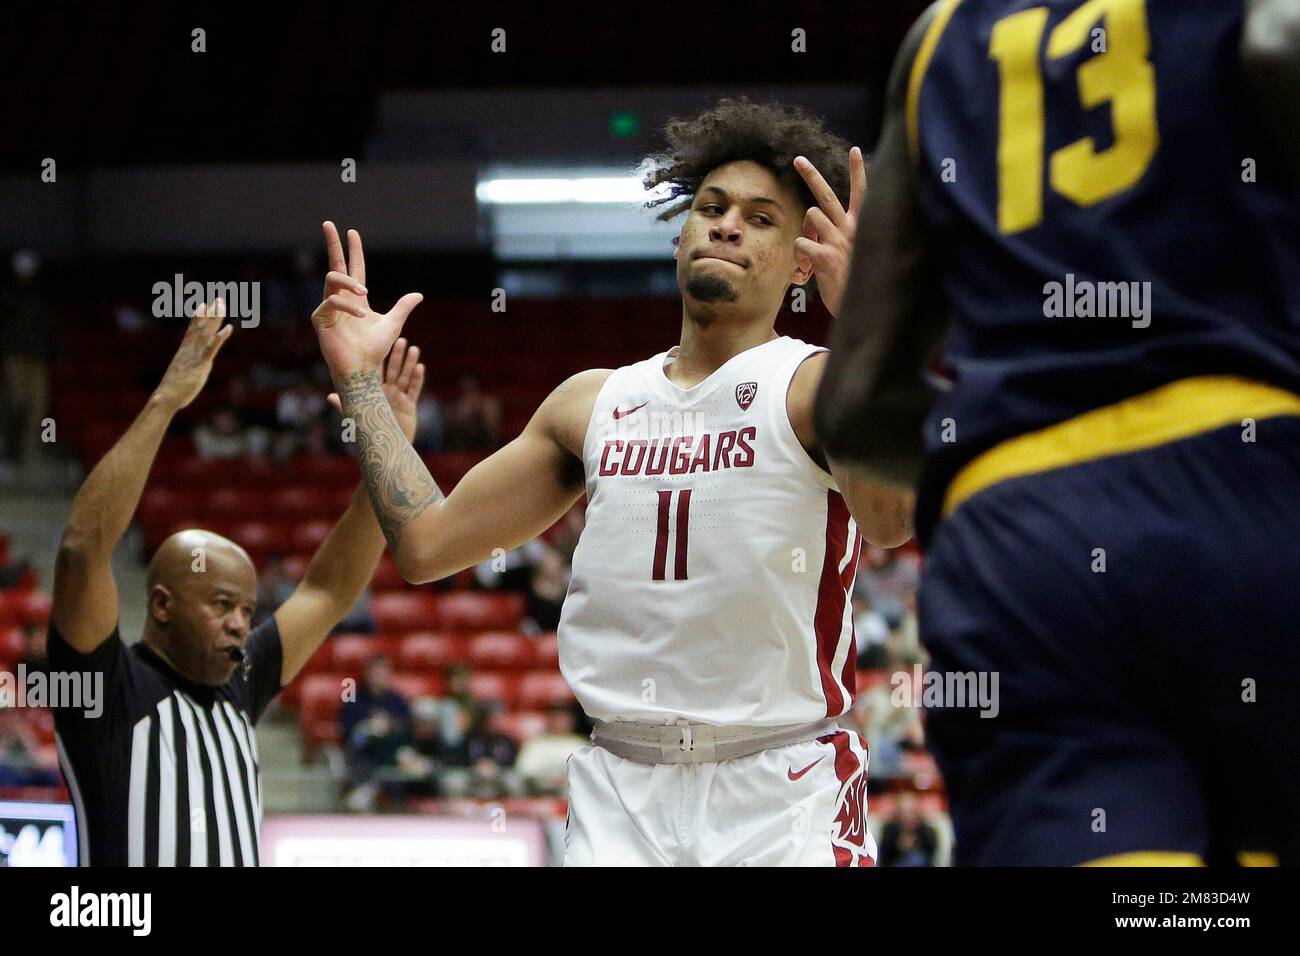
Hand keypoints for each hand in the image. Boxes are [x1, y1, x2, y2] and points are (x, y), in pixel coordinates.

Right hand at [154, 298, 232, 410]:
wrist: (166, 398)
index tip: (204, 305)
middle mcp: (189, 350)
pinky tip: (228, 328)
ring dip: (215, 318)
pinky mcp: (201, 365)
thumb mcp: (180, 375)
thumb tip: (185, 370)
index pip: (192, 330)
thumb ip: (184, 369)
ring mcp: (195, 356)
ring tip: (221, 304)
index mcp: (184, 351)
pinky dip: (220, 337)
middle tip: (219, 299)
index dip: (198, 317)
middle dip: (210, 313)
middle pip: (201, 327)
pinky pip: (212, 348)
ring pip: (206, 332)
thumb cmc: (172, 390)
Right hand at [311, 221, 422, 377]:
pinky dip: (348, 306)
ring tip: (364, 294)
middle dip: (332, 243)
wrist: (364, 368)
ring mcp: (328, 307)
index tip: (352, 232)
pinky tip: (360, 316)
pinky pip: (332, 301)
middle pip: (335, 264)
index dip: (353, 250)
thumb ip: (403, 307)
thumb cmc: (375, 350)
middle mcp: (340, 299)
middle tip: (329, 223)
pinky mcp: (319, 318)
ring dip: (350, 283)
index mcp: (355, 298)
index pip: (354, 268)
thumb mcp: (393, 324)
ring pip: (333, 278)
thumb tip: (418, 294)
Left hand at [328, 337, 425, 442]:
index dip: (378, 356)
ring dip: (409, 363)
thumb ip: (344, 406)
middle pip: (393, 370)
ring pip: (405, 377)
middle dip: (397, 355)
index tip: (379, 342)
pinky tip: (421, 366)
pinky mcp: (409, 406)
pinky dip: (417, 379)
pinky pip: (414, 390)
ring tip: (414, 348)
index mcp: (373, 392)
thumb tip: (329, 396)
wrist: (386, 448)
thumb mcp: (356, 418)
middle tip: (401, 339)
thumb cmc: (368, 434)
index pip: (376, 370)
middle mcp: (386, 392)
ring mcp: (398, 398)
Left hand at [793, 146, 866, 318]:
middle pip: (826, 193)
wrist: (870, 308)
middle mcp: (851, 228)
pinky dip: (798, 257)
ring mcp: (838, 240)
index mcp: (864, 227)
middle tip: (798, 159)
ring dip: (806, 231)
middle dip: (810, 174)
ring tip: (811, 253)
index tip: (855, 150)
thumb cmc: (867, 286)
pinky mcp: (826, 255)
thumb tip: (835, 242)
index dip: (859, 170)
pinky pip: (800, 244)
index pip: (863, 192)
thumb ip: (855, 243)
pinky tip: (806, 272)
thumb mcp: (867, 258)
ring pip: (811, 215)